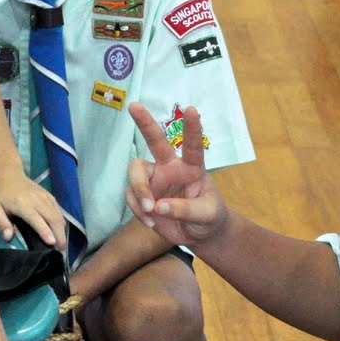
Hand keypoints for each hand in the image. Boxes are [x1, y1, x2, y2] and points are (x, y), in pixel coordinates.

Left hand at [0, 170, 66, 250]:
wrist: (7, 175)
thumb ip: (1, 223)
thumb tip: (8, 237)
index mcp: (21, 204)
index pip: (35, 218)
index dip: (44, 231)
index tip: (52, 243)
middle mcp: (36, 200)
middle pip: (51, 217)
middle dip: (59, 234)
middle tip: (61, 249)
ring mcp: (44, 196)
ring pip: (57, 214)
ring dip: (62, 229)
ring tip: (63, 244)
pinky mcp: (48, 195)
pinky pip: (58, 209)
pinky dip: (61, 220)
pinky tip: (62, 230)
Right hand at [125, 103, 228, 245]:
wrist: (197, 234)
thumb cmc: (208, 218)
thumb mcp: (207, 215)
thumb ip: (185, 209)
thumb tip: (157, 206)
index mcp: (192, 167)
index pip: (192, 145)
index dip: (192, 128)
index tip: (192, 109)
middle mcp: (170, 167)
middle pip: (155, 141)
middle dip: (144, 123)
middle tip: (133, 105)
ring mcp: (154, 180)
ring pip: (135, 172)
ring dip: (139, 190)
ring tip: (150, 210)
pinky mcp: (141, 195)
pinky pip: (131, 196)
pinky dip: (138, 210)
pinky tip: (151, 223)